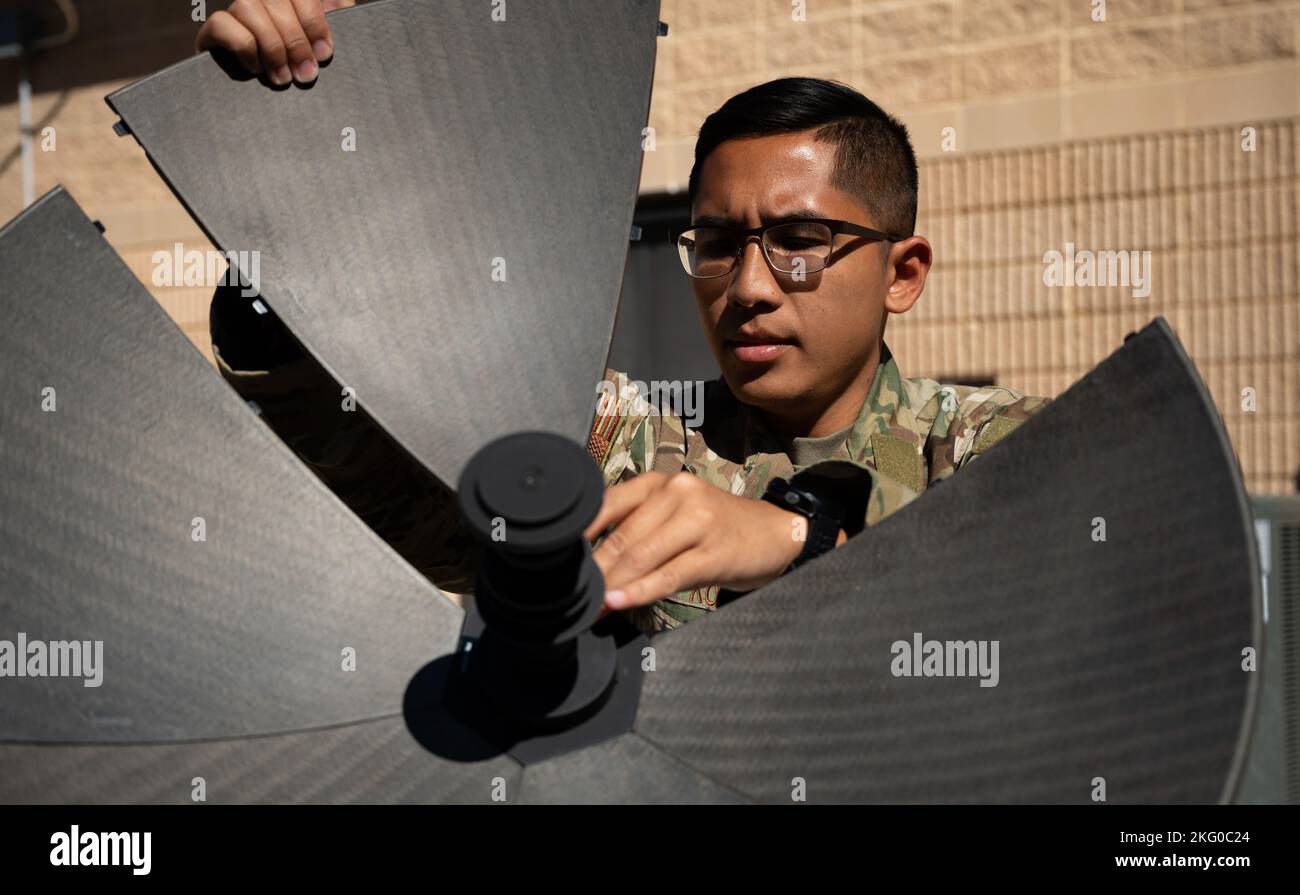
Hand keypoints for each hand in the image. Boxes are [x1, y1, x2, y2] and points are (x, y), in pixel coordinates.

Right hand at [196, 0, 355, 85]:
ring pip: (248, 7)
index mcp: (286, 1)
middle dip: (296, 41)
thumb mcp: (324, 45)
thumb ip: (335, 19)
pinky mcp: (211, 32)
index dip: (314, 22)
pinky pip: (222, 23)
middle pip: (275, 0)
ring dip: (271, 46)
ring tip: (283, 78)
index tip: (324, 54)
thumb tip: (342, 7)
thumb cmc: (304, 71)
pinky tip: (256, 69)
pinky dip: (243, 47)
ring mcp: (234, 12)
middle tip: (306, 74)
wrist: (268, 109)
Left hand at [584, 472, 831, 613]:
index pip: (606, 504)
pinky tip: (618, 602)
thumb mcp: (674, 515)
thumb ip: (636, 527)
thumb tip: (590, 562)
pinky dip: (640, 591)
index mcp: (659, 483)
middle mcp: (676, 493)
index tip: (553, 558)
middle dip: (592, 570)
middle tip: (569, 595)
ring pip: (641, 556)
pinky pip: (669, 575)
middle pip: (622, 536)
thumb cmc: (714, 528)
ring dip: (610, 585)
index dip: (577, 535)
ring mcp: (697, 521)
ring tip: (589, 606)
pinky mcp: (713, 551)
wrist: (774, 533)